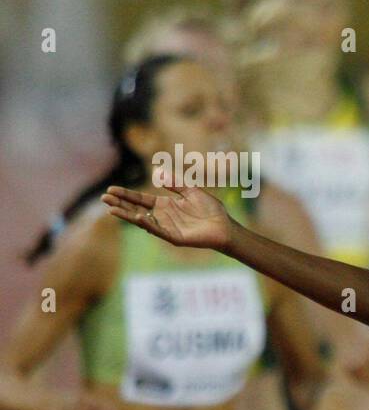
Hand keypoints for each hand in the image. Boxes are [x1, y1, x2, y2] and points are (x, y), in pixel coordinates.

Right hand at [102, 184, 233, 249]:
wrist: (225, 226)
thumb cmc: (210, 209)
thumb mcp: (191, 191)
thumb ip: (175, 182)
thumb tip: (156, 171)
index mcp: (165, 205)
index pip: (140, 199)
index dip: (125, 194)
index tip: (111, 189)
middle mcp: (162, 216)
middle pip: (136, 209)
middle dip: (120, 204)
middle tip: (103, 198)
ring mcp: (167, 227)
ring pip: (142, 221)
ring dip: (127, 215)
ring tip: (111, 209)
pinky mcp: (174, 237)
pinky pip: (158, 230)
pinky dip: (147, 224)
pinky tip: (136, 217)